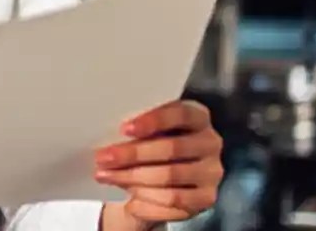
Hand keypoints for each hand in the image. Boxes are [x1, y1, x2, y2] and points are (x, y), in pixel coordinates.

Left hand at [94, 100, 223, 226]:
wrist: (167, 180)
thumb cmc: (153, 144)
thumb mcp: (149, 132)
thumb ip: (137, 130)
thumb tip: (106, 137)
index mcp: (198, 117)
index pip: (181, 114)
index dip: (153, 121)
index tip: (124, 129)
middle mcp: (210, 143)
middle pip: (172, 148)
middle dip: (133, 154)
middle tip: (103, 158)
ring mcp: (211, 172)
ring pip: (170, 176)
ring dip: (133, 178)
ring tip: (107, 176)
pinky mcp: (207, 198)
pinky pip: (174, 201)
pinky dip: (148, 200)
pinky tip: (129, 200)